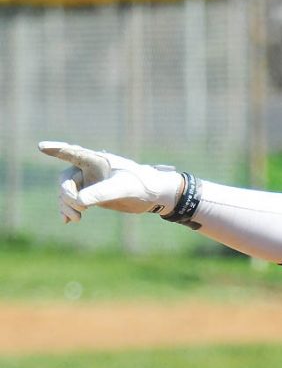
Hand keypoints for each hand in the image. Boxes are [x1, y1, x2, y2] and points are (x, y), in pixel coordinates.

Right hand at [38, 141, 183, 221]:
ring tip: (76, 219)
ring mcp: (90, 183)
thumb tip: (79, 202)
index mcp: (96, 160)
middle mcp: (89, 170)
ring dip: (67, 206)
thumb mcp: (122, 188)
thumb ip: (100, 193)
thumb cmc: (141, 184)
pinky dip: (68, 210)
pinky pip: (74, 202)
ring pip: (67, 193)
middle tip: (79, 208)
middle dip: (67, 194)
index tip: (42, 146)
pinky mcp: (93, 196)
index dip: (57, 149)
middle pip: (65, 179)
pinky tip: (67, 221)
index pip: (73, 152)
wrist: (154, 195)